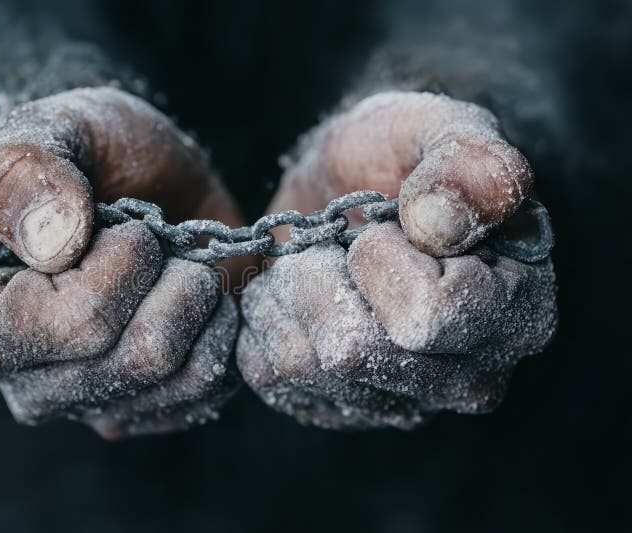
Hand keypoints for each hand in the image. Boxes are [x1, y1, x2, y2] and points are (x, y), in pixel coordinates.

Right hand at [0, 87, 245, 438]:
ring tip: (173, 262)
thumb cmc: (78, 160)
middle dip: (170, 274)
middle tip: (156, 237)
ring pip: (184, 372)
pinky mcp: (148, 411)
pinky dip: (220, 328)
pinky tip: (192, 295)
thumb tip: (49, 239)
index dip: (121, 260)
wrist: (130, 182)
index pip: (79, 322)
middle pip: (141, 354)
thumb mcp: (48, 131)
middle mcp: (30, 384)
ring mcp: (92, 405)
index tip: (118, 222)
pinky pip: (211, 385)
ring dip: (198, 297)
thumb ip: (26, 170)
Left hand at [237, 92, 556, 428]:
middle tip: (339, 240)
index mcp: (517, 313)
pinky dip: (266, 318)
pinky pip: (268, 372)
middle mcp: (467, 377)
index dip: (380, 258)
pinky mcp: (337, 408)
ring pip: (306, 364)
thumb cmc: (395, 158)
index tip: (380, 225)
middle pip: (354, 351)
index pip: (429, 317)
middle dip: (322, 273)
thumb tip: (442, 225)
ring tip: (316, 261)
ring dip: (291, 291)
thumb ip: (464, 161)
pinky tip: (295, 293)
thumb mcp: (434, 129)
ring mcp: (399, 403)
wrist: (340, 190)